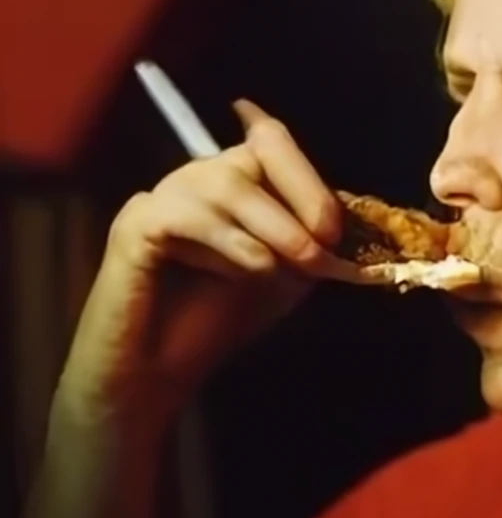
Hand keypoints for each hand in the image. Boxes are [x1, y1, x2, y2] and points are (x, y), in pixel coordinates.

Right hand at [59, 100, 342, 432]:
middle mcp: (201, 176)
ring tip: (281, 269)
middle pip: (260, 148)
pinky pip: (186, 214)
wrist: (157, 375)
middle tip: (323, 245)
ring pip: (227, 181)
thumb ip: (315, 238)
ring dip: (272, 227)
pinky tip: (236, 273)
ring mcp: (164, 193)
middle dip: (304, 195)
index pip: (275, 142)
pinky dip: (224, 243)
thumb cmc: (221, 319)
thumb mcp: (288, 274)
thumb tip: (350, 216)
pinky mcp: (134, 221)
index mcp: (239, 180)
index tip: (334, 226)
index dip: (310, 177)